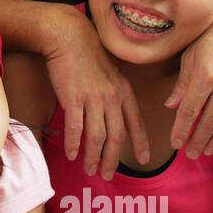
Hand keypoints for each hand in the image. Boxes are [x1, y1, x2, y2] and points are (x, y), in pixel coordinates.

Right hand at [43, 6, 148, 178]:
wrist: (68, 37)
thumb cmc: (87, 54)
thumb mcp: (110, 73)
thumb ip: (114, 93)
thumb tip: (112, 113)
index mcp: (124, 91)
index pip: (136, 123)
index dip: (140, 143)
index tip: (143, 160)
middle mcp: (112, 97)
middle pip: (117, 137)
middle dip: (113, 159)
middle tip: (108, 175)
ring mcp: (93, 98)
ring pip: (97, 137)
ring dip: (93, 157)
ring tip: (90, 170)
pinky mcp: (73, 98)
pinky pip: (75, 128)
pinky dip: (73, 144)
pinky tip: (70, 154)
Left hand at [165, 0, 212, 157]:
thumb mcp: (191, 56)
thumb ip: (182, 83)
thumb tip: (171, 106)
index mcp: (206, 75)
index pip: (188, 111)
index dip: (180, 130)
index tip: (175, 143)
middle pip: (210, 122)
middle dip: (198, 141)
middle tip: (191, 154)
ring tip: (206, 150)